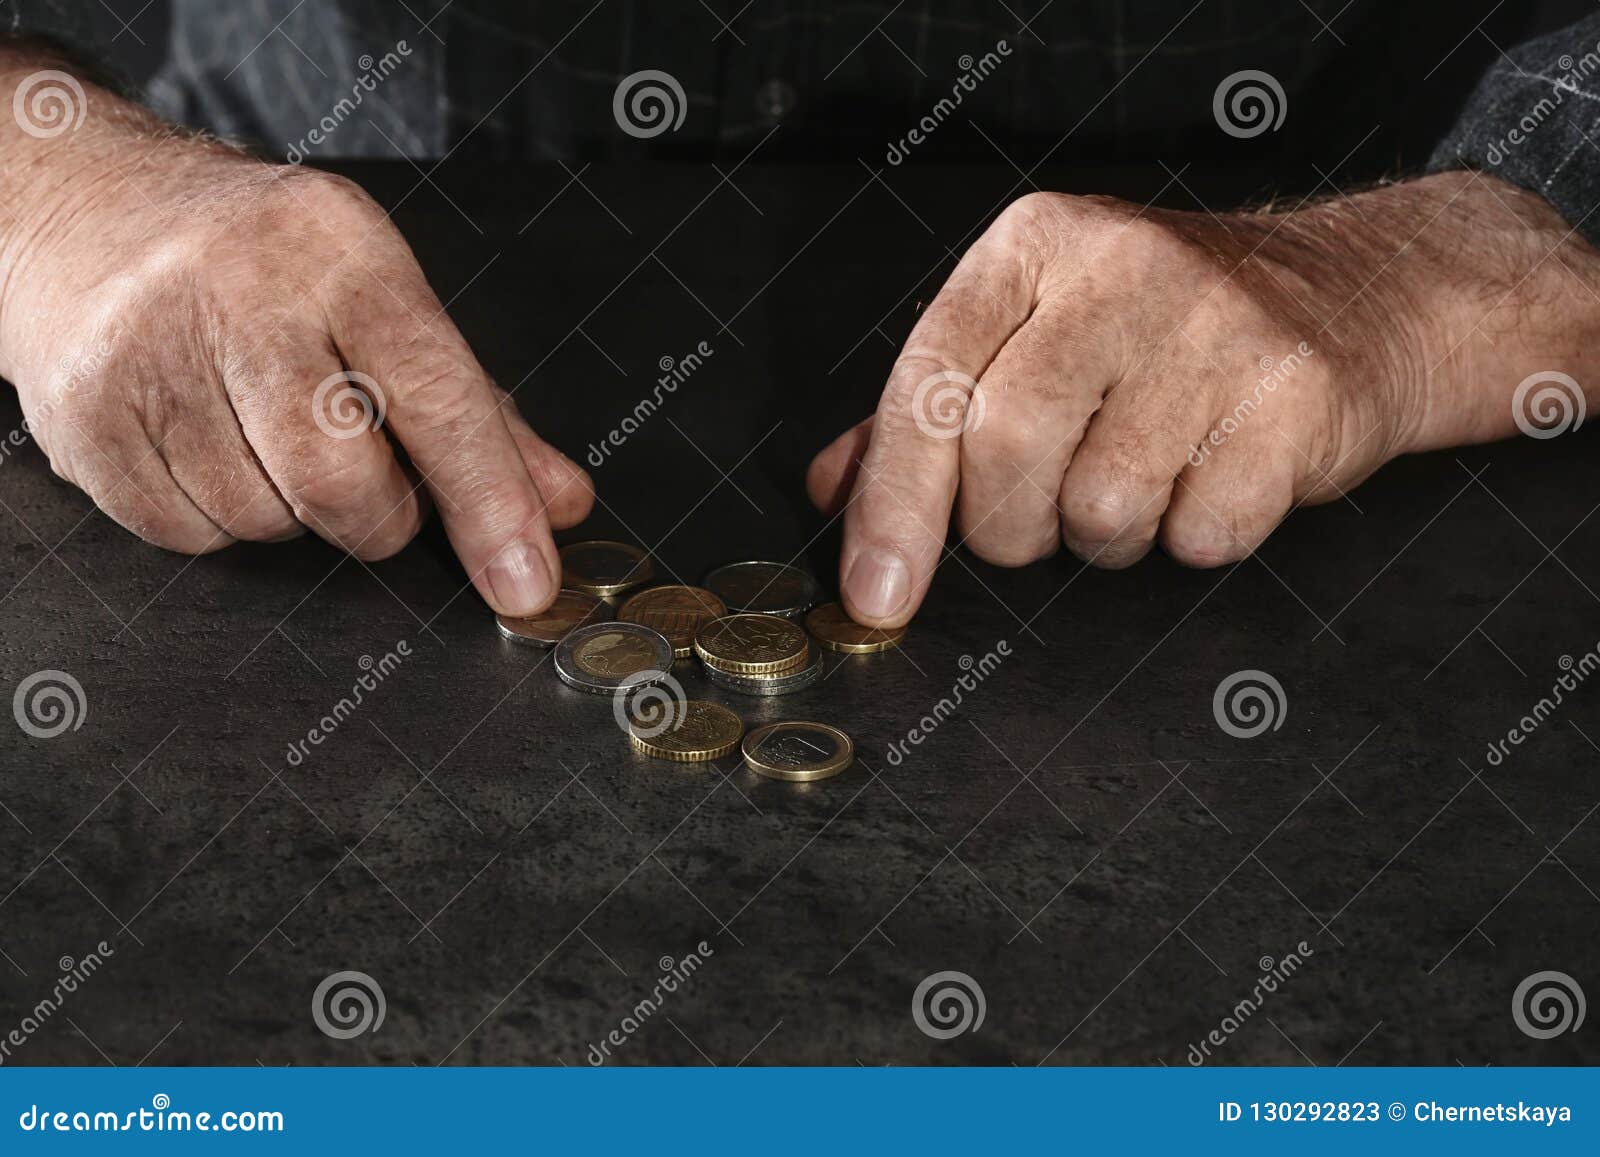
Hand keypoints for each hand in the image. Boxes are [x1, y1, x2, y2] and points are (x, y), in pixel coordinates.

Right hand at [0, 53, 590, 615]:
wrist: (86, 212)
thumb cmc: (261, 265)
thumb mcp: (382, 300)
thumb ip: (479, 413)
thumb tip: (559, 505)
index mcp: (340, 250)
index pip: (438, 396)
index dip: (490, 502)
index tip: (526, 582)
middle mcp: (240, 289)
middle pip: (343, 483)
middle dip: (378, 514)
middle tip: (368, 473)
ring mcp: (148, 352)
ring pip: (266, 521)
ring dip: (292, 511)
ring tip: (265, 430)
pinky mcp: (85, 417)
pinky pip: (191, 535)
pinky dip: (218, 516)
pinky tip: (206, 442)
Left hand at [808, 171, 1599, 626]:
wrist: (1360, 292)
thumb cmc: (1165, 329)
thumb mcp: (1033, 332)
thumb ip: (925, 412)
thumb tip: (831, 490)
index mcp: (1031, 247)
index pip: (928, 385)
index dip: (892, 506)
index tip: (874, 597)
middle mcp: (1120, 267)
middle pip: (1006, 452)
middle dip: (1011, 527)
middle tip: (1045, 516)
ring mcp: (1218, 324)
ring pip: (1102, 505)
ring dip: (1109, 535)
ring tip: (1145, 479)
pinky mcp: (1298, 391)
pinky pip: (1203, 531)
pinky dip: (1197, 536)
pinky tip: (1215, 478)